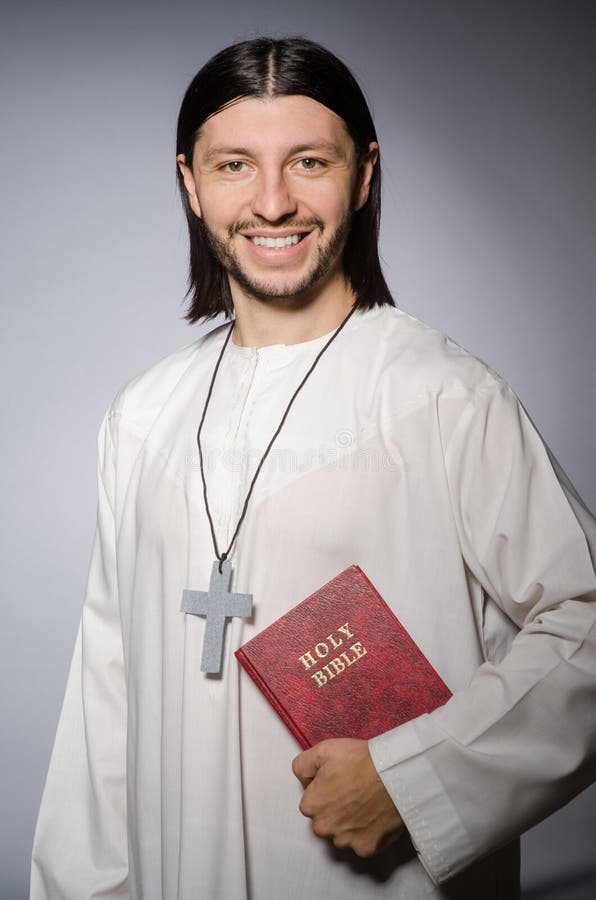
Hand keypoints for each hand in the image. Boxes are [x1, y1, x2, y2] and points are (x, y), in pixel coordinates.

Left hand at [292, 738, 404, 856]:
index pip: (311, 801)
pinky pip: (361, 843)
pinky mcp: (366, 848)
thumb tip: (304, 779)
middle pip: (325, 820)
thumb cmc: (363, 761)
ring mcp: (346, 840)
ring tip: (365, 803)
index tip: (337, 782)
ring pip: (342, 834)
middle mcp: (325, 827)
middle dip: (334, 809)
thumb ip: (302, 765)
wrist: (395, 774)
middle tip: (352, 792)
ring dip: (349, 823)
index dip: (324, 790)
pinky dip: (366, 833)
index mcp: (312, 804)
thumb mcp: (324, 750)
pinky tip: (373, 815)